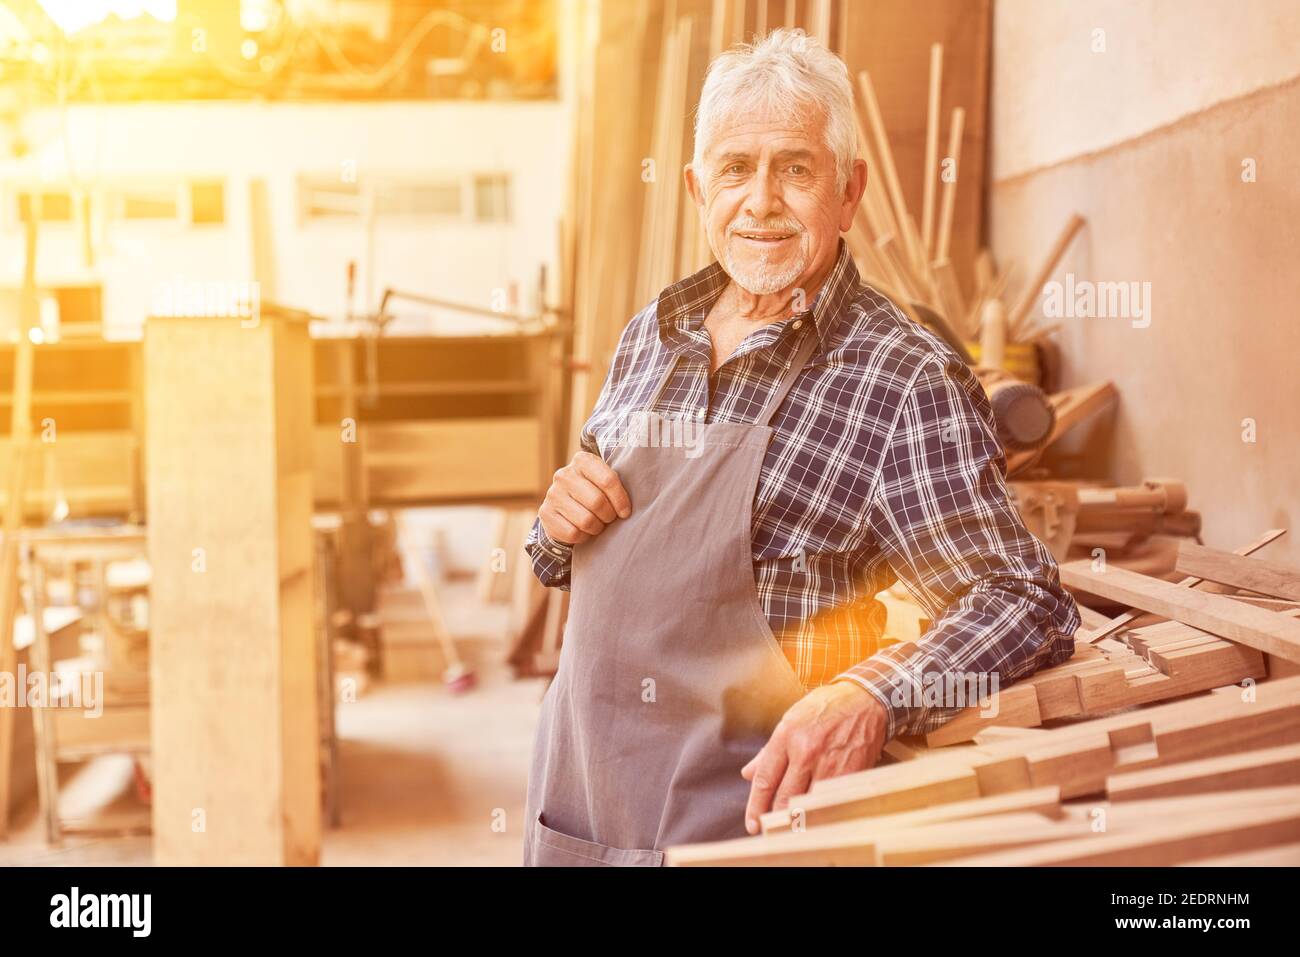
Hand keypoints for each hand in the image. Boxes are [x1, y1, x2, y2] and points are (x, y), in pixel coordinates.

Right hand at [538, 450, 631, 545]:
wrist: (565, 506)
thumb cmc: (595, 492)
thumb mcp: (605, 480)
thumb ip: (618, 482)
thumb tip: (643, 490)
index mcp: (582, 460)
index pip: (608, 480)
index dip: (621, 500)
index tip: (625, 512)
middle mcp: (564, 474)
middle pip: (597, 502)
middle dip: (609, 516)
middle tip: (609, 519)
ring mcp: (552, 494)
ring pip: (585, 520)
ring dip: (597, 528)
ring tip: (597, 524)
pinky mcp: (545, 513)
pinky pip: (572, 533)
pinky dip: (583, 537)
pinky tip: (584, 530)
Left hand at [741, 682, 886, 833]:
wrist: (866, 701)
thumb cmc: (825, 709)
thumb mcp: (790, 720)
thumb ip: (769, 751)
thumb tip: (748, 774)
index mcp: (787, 736)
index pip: (765, 779)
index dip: (756, 806)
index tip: (753, 824)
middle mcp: (806, 752)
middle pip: (785, 798)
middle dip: (774, 819)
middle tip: (768, 830)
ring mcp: (829, 765)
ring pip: (808, 805)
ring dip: (797, 820)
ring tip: (790, 827)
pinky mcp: (850, 774)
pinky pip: (830, 803)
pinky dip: (821, 814)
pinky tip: (815, 819)